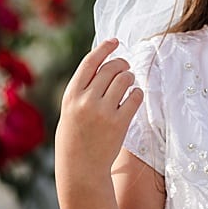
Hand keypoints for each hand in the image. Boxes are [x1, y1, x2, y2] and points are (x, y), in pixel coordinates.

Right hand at [55, 39, 142, 182]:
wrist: (80, 167)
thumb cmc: (75, 136)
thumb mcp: (70, 110)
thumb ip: (83, 90)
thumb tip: (103, 65)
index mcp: (71, 95)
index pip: (90, 63)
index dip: (104, 49)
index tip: (115, 41)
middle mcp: (86, 101)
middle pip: (111, 68)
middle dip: (122, 64)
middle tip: (125, 68)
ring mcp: (103, 112)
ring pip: (125, 79)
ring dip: (130, 78)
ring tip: (128, 84)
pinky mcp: (119, 123)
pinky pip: (135, 97)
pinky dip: (137, 94)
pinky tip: (133, 97)